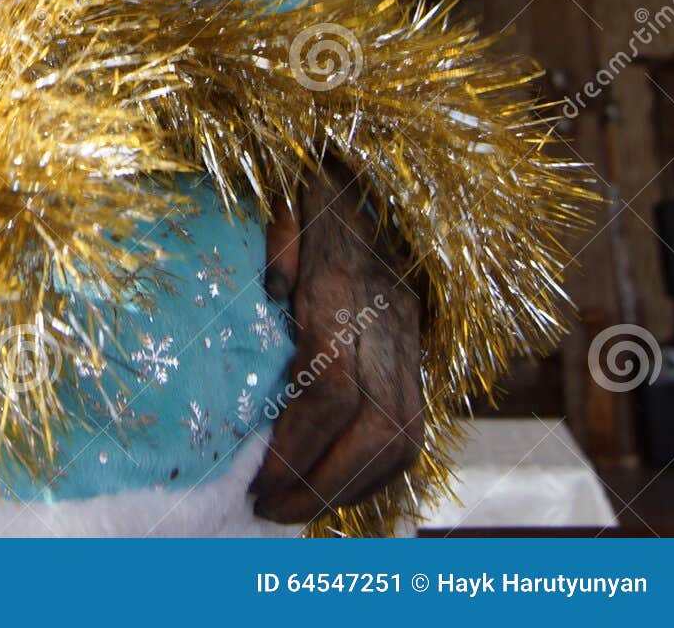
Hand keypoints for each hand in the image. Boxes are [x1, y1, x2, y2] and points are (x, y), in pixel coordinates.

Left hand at [253, 160, 423, 521]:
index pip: (331, 385)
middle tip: (269, 511)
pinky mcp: (415, 343)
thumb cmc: (311, 181)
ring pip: (406, 434)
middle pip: (377, 427)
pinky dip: (378, 469)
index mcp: (345, 286)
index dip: (299, 444)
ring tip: (297, 509)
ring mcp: (407, 335)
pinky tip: (337, 486)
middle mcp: (386, 319)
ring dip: (353, 486)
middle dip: (324, 483)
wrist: (372, 163)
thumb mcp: (284, 192)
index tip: (258, 481)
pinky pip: (414, 423)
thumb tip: (274, 289)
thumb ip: (279, 237)